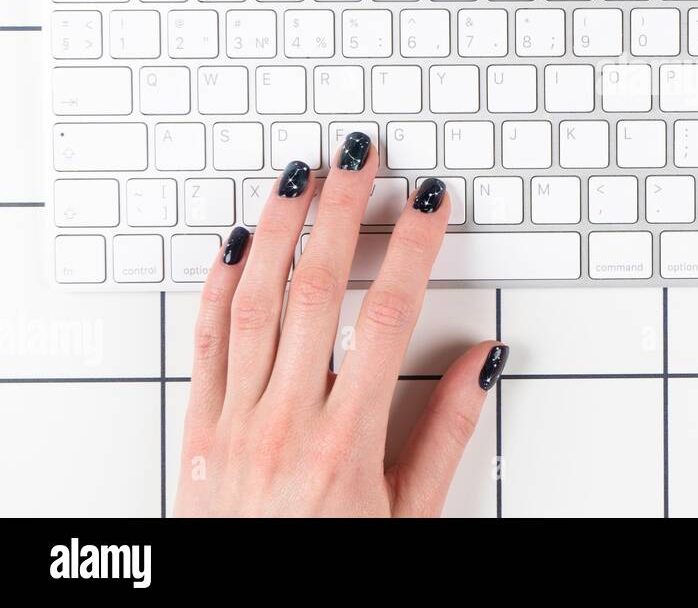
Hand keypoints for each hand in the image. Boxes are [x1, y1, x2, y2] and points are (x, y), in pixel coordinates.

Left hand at [174, 133, 506, 516]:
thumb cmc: (331, 562)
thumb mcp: (408, 513)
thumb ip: (445, 434)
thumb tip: (479, 365)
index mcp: (349, 440)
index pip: (389, 317)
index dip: (415, 249)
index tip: (431, 204)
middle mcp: (288, 419)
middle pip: (319, 289)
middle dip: (344, 211)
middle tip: (361, 157)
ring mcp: (235, 419)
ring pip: (257, 301)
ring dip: (282, 228)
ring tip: (302, 176)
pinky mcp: (197, 427)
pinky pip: (205, 341)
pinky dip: (220, 284)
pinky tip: (239, 243)